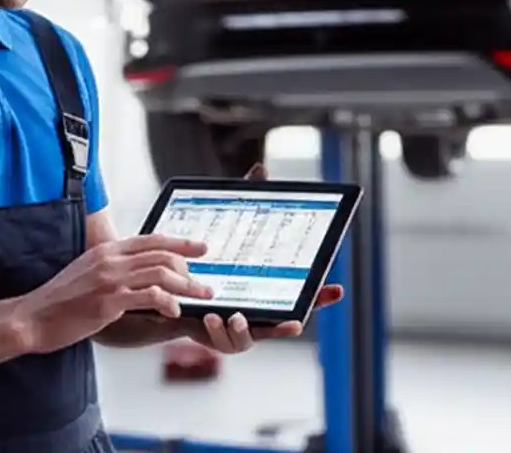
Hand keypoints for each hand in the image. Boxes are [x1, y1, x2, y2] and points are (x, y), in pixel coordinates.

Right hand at [15, 234, 213, 353]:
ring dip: (187, 286)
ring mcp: (110, 279)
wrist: (33, 318)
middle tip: (206, 282)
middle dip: (190, 268)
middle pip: (162, 254)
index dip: (180, 242)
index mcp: (106, 250)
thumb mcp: (87, 273)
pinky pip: (149, 296)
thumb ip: (112, 269)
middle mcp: (111, 259)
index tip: (201, 248)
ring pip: (161, 273)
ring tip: (201, 298)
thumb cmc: (59, 301)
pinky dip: (167, 302)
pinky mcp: (109, 301)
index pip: (152, 239)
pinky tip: (173, 312)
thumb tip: (138, 274)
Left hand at [178, 161, 344, 353]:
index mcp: (269, 289)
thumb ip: (249, 201)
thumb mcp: (231, 225)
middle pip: (284, 323)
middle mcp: (257, 311)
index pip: (303, 294)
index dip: (321, 295)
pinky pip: (222, 341)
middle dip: (294, 324)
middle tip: (297, 323)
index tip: (337, 290)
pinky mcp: (214, 334)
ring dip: (244, 331)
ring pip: (248, 338)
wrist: (173, 280)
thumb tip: (261, 169)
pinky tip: (212, 316)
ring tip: (236, 315)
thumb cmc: (211, 252)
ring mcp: (237, 326)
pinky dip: (219, 333)